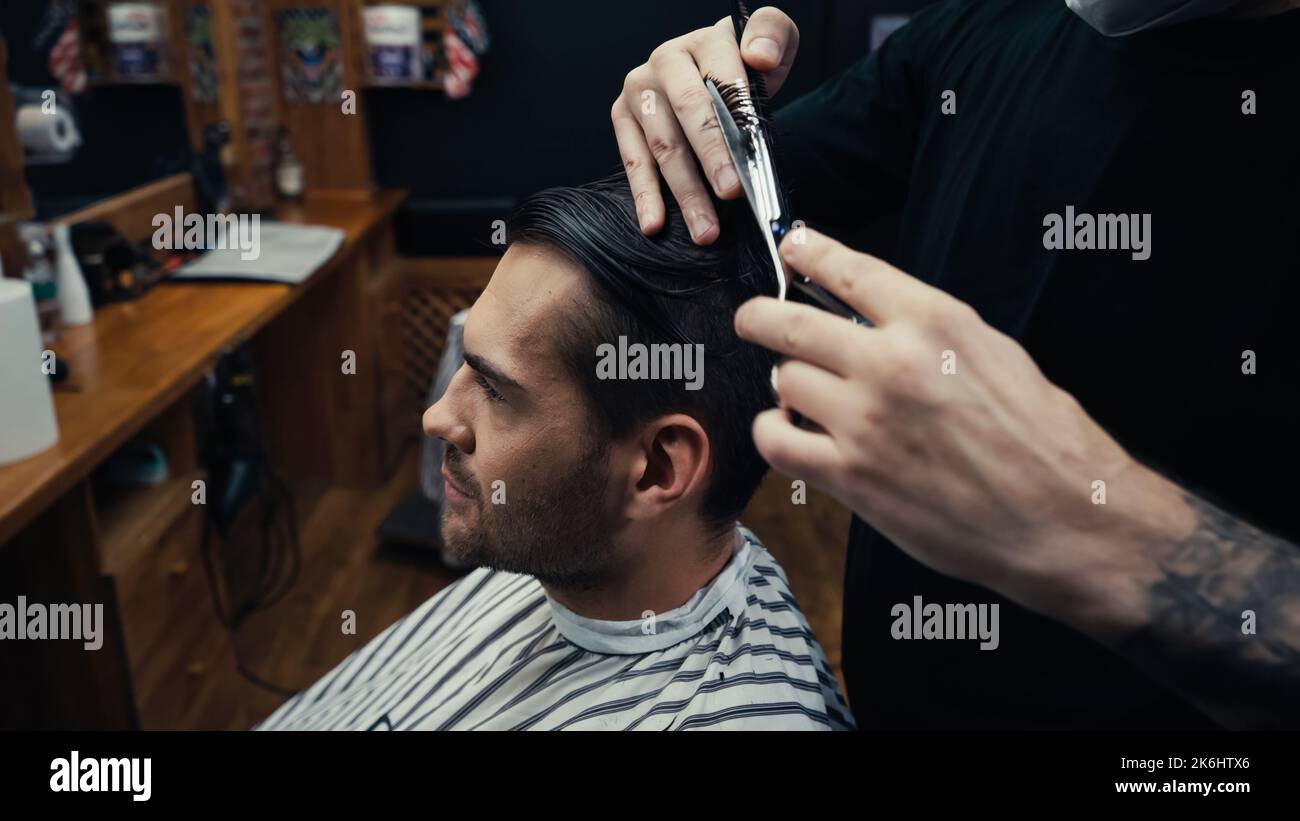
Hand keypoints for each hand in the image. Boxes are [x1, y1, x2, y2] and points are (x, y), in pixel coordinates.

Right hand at [611, 7, 798, 243]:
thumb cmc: (743, 67)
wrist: (706, 67)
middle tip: (731, 194)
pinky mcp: (622, 116)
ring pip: (664, 147)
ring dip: (685, 192)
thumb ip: (773, 36)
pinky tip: (654, 224)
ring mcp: (639, 90)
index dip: (736, 123)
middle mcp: (665, 61)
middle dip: (712, 159)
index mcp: (705, 41)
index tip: (749, 162)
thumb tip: (758, 56)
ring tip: (706, 230)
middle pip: (690, 114)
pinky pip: (634, 161)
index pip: (722, 82)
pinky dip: (645, 196)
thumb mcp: (771, 41)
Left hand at [733, 229, 1176, 623]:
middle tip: (753, 320)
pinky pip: (775, 441)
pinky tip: (790, 433)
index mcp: (935, 322)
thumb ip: (928, 330)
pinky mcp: (851, 476)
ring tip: (805, 397)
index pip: (847, 269)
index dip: (808, 252)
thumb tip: (870, 315)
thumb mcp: (995, 353)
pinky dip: (774, 433)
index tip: (792, 248)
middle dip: (759, 316)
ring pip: (783, 380)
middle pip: (788, 322)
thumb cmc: (1044, 439)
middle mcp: (892, 363)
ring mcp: (866, 421)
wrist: (1066, 519)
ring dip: (787, 386)